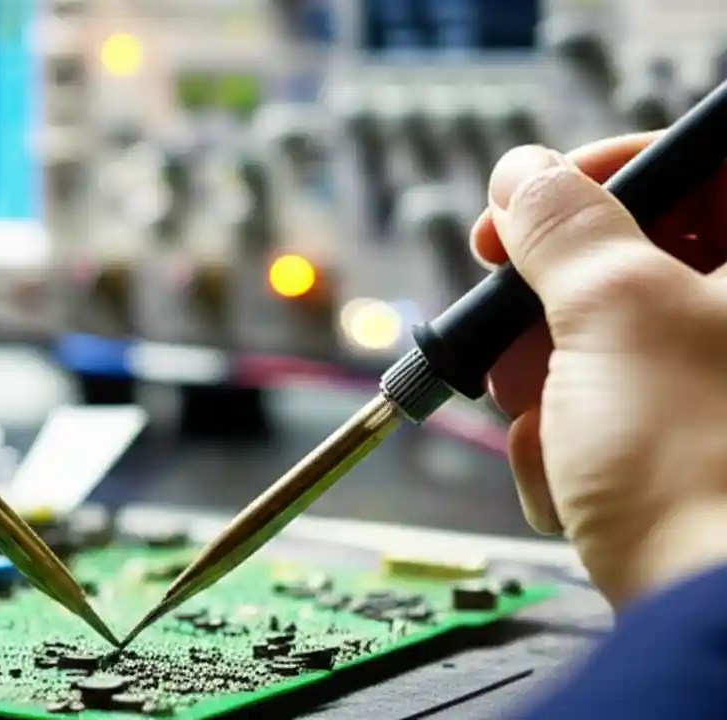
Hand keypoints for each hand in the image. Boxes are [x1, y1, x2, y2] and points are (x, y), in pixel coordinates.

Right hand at [471, 134, 726, 607]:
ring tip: (536, 423)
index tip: (524, 203)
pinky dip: (566, 440)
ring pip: (607, 347)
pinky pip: (609, 414)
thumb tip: (525, 175)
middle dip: (548, 307)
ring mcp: (722, 398)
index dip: (602, 171)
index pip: (700, 165)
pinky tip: (562, 476)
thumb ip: (563, 228)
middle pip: (636, 264)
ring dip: (543, 383)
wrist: (711, 631)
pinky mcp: (691, 458)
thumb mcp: (615, 314)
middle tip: (509, 327)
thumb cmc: (702, 471)